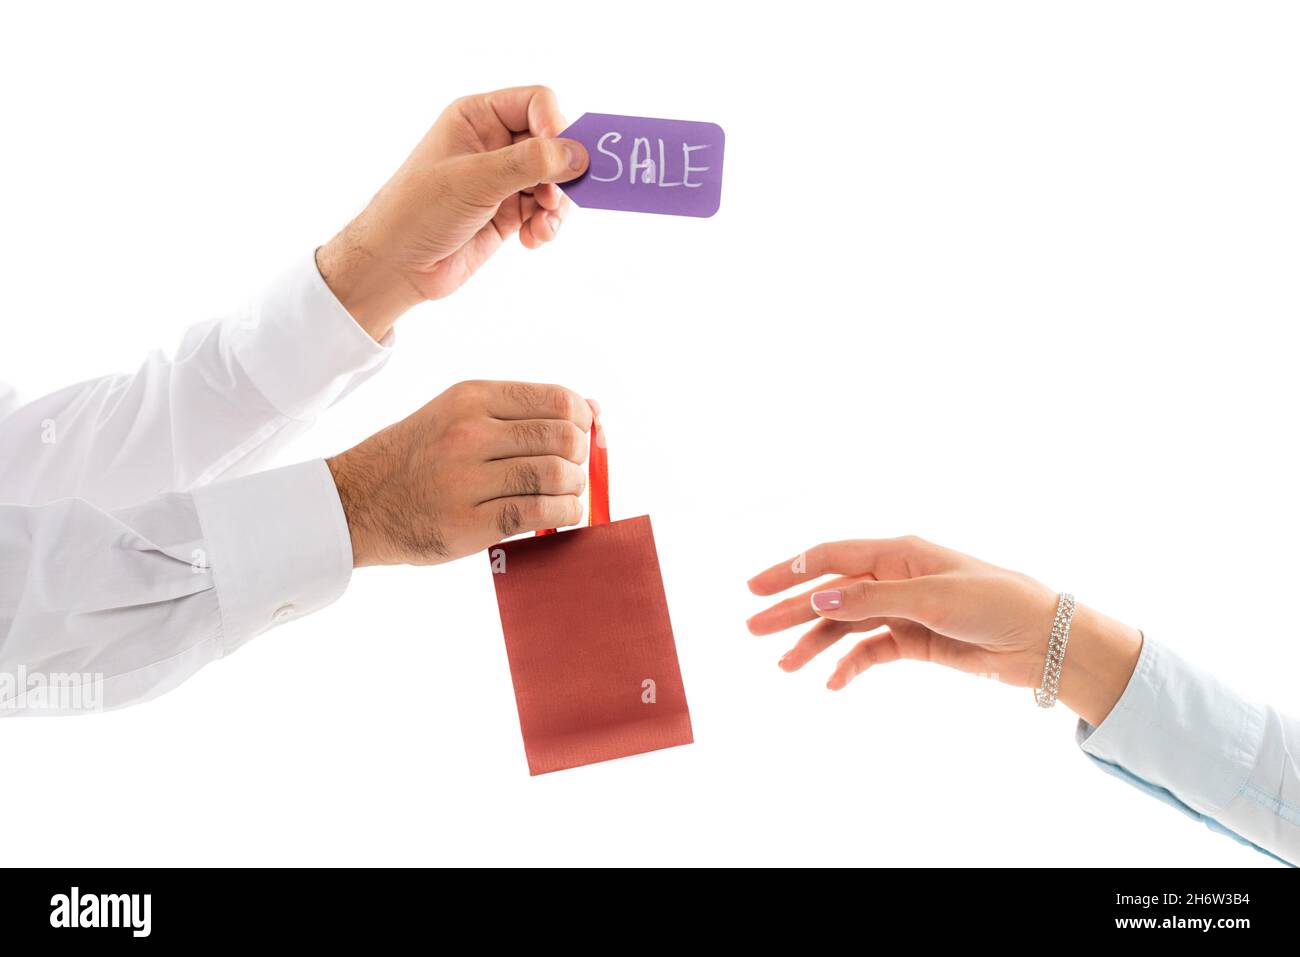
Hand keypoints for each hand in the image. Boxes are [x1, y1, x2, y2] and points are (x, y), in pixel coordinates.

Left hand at [317, 85, 588, 339]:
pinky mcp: (507, 212)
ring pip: (553, 180)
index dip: (555, 127)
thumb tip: (578, 155)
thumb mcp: (476, 179)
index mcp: (478, 117)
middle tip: (552, 199)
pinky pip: (544, 210)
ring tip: (542, 226)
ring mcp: (502, 179)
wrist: (397, 265)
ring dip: (556, 205)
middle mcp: (493, 143)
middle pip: (552, 143)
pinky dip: (546, 224)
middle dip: (560, 173)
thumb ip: (530, 163)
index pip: (536, 103)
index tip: (560, 159)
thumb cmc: (420, 210)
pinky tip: (532, 239)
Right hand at [326, 381, 593, 566]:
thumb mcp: (456, 414)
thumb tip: (592, 410)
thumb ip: (517, 412)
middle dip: (581, 457)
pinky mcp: (467, 523)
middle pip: (562, 438)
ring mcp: (466, 479)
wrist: (356, 502)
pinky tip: (560, 515)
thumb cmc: (419, 458)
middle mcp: (469, 433)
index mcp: (471, 398)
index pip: (556, 400)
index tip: (585, 436)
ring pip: (555, 475)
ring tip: (565, 495)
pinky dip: (564, 514)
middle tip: (572, 472)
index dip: (584, 420)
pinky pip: (537, 513)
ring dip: (575, 489)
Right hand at [746, 537, 1142, 725]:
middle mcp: (894, 578)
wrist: (1044, 642)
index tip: (754, 588)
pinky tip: (831, 682)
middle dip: (791, 610)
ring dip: (814, 644)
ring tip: (785, 666)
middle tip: (753, 629)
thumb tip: (820, 598)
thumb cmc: (995, 604)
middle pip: (830, 593)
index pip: (831, 558)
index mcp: (898, 554)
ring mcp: (902, 610)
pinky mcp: (915, 640)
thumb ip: (873, 599)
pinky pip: (870, 651)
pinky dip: (849, 665)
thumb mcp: (932, 598)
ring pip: (845, 626)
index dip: (790, 571)